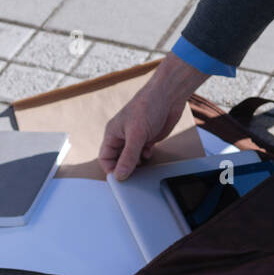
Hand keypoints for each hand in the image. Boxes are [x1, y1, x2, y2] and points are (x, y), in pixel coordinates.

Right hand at [98, 54, 207, 180]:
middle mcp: (123, 136)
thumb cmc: (147, 106)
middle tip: (134, 175)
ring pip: (132, 158)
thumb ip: (128, 156)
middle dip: (125, 167)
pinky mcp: (149, 137)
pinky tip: (149, 153)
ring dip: (137, 163)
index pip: (105, 157)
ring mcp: (136, 137)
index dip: (110, 169)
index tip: (120, 179)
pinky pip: (144, 153)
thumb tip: (120, 175)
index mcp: (113, 133)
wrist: (168, 96)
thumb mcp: (136, 135)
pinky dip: (146, 156)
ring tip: (142, 163)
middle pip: (118, 159)